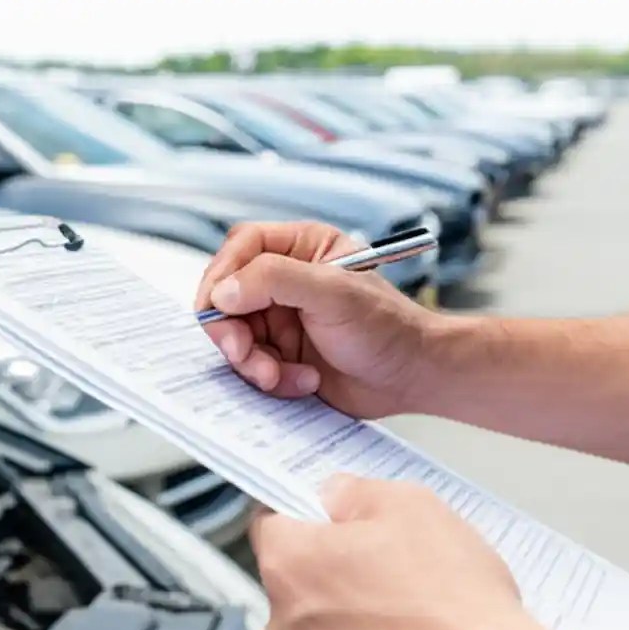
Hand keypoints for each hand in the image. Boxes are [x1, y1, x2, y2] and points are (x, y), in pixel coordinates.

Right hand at [194, 221, 435, 417]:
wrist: (412, 377)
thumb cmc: (388, 327)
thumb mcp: (333, 293)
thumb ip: (274, 281)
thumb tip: (223, 291)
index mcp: (299, 248)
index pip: (240, 248)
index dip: (221, 277)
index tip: (217, 307)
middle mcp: (284, 281)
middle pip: (226, 297)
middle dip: (232, 331)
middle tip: (243, 352)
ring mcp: (280, 318)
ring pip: (234, 336)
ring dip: (253, 362)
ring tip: (280, 375)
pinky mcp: (281, 353)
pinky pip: (251, 366)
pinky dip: (271, 379)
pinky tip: (304, 381)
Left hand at [252, 475, 628, 629]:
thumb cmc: (454, 611)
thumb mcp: (413, 508)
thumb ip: (358, 493)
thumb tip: (338, 496)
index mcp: (289, 565)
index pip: (270, 522)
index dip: (303, 512)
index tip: (330, 514)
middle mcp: (284, 627)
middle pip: (296, 580)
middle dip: (334, 569)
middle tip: (389, 567)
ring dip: (350, 620)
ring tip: (410, 617)